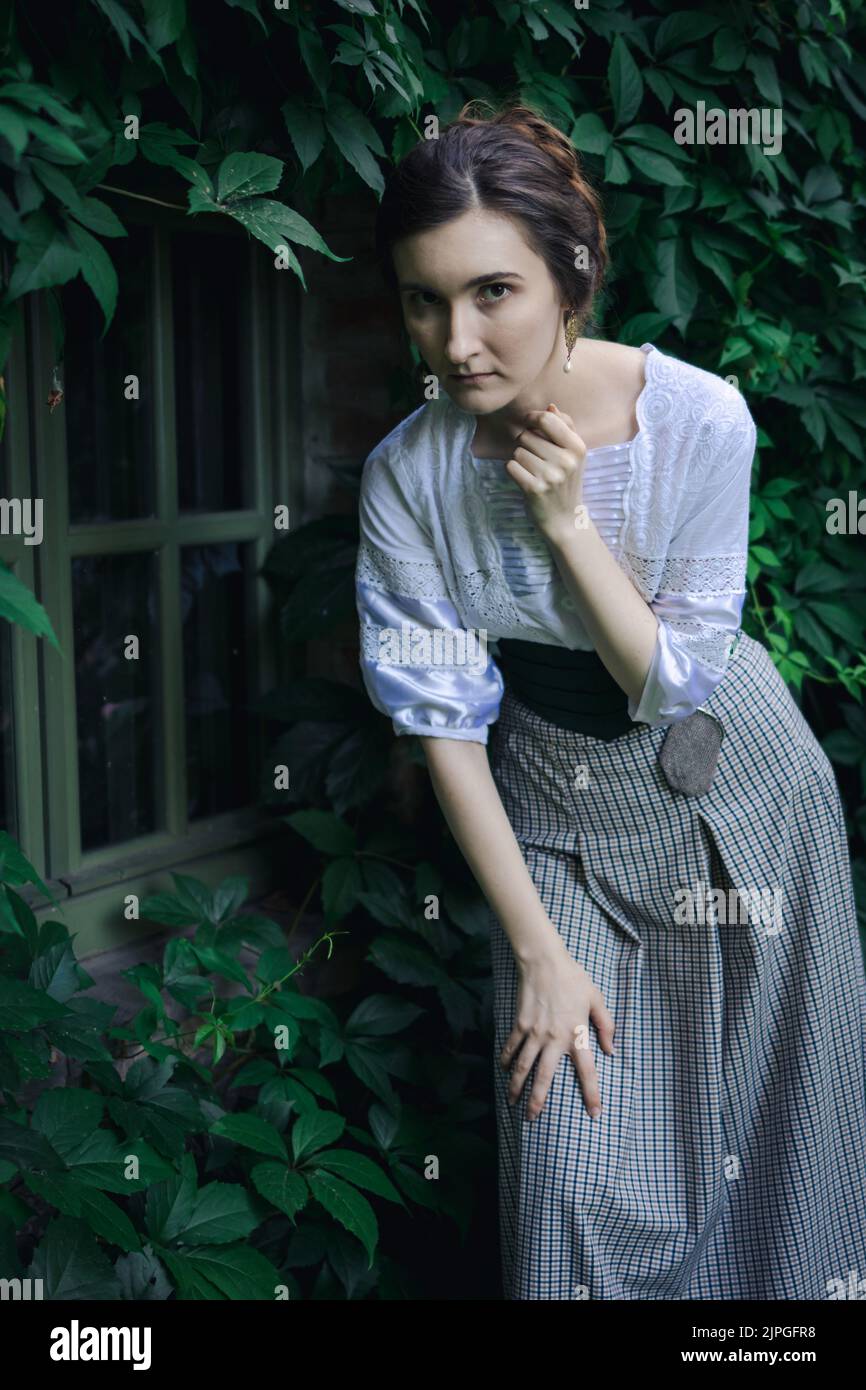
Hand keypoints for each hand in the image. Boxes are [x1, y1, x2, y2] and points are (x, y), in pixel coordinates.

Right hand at [500, 944, 614, 1121]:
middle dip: (537, 1100)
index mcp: (576, 1034)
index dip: (592, 1094)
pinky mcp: (520, 1024)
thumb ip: (606, 1026)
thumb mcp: (597, 999)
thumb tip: (611, 1051)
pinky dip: (506, 1060)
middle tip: (532, 1118)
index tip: (595, 1113)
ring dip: (517, 1086)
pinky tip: (504, 1071)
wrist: (544, 962)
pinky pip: (511, 1047)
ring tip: (513, 1102)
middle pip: (544, 1077)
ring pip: (523, 1066)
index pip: (587, 1071)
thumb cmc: (573, 979)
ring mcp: (534, 1033)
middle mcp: (554, 1039)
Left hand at [505, 402, 587, 541]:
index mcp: (577, 447)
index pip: (547, 419)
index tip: (529, 423)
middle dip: (525, 444)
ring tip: (533, 471)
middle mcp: (566, 460)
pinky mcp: (534, 489)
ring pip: (517, 451)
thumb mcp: (574, 454)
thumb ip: (565, 427)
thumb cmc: (567, 482)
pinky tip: (526, 480)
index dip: (533, 418)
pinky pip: (511, 466)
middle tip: (536, 459)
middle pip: (527, 435)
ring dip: (520, 459)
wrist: (566, 519)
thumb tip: (550, 406)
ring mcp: (550, 476)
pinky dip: (514, 472)